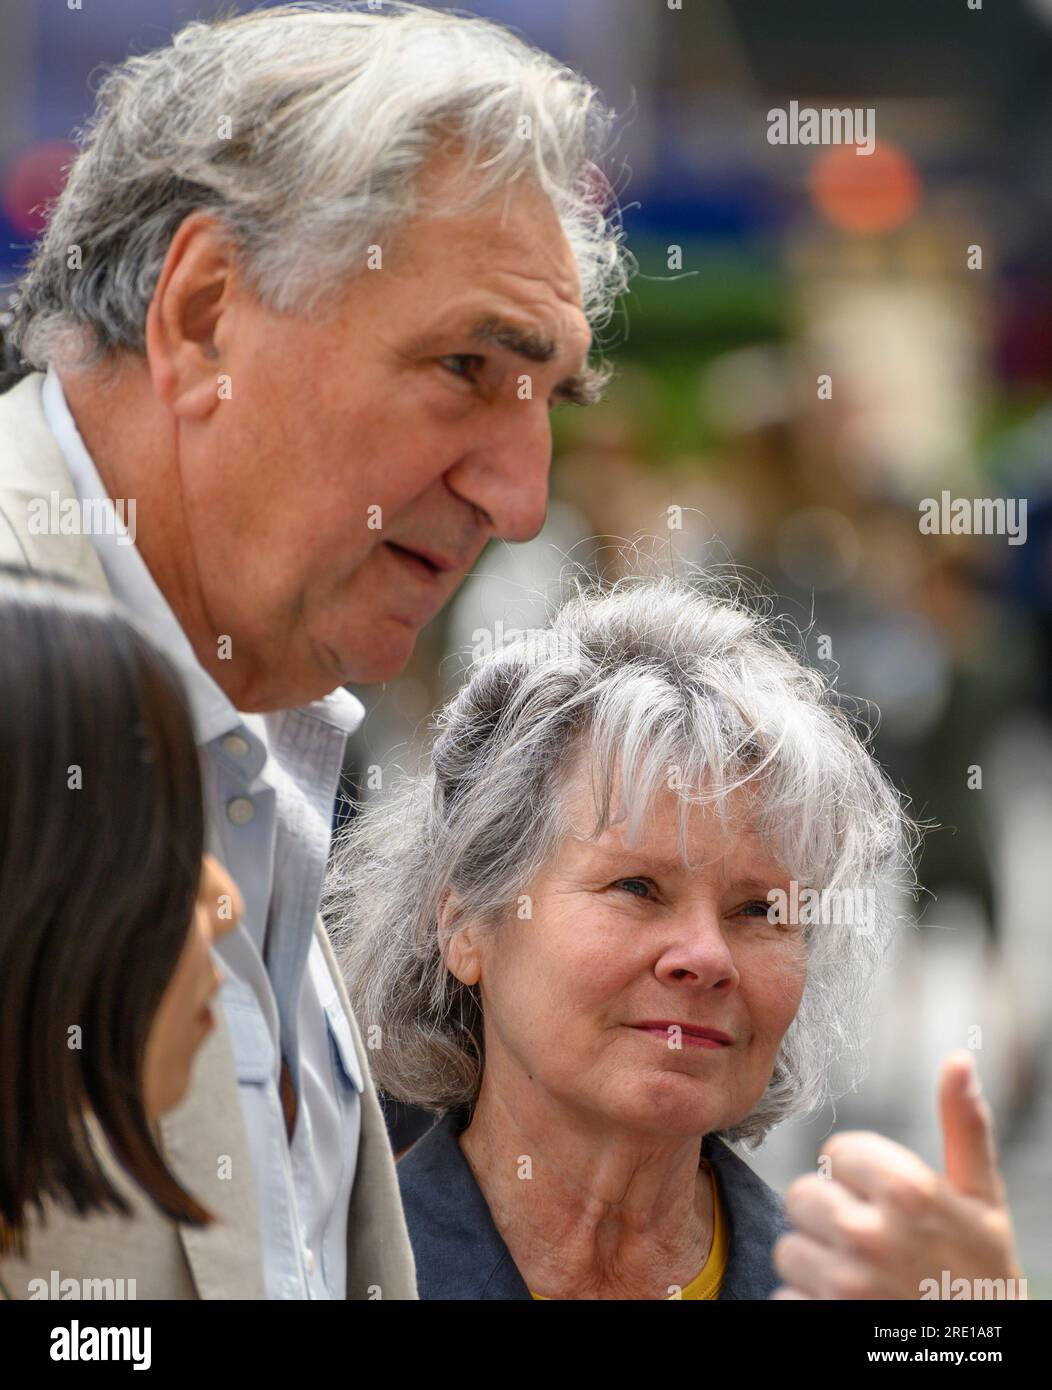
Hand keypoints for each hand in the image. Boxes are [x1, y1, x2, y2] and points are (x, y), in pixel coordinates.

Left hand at [771, 1050, 1025, 1298]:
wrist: (983, 1361)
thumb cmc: (982, 1277)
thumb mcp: (983, 1202)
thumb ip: (964, 1126)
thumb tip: (958, 1058)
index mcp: (908, 1191)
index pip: (836, 1151)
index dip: (859, 1178)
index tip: (887, 1204)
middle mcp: (870, 1233)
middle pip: (801, 1194)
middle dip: (830, 1217)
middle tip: (871, 1244)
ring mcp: (843, 1283)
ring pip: (789, 1247)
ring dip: (817, 1264)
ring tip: (862, 1280)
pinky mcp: (819, 1322)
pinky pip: (785, 1296)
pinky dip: (808, 1305)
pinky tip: (846, 1310)